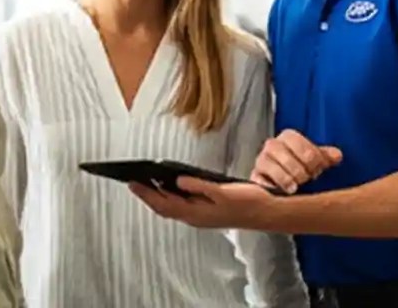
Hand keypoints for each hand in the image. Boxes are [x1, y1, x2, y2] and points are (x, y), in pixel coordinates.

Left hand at [130, 177, 277, 229]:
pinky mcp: (207, 211)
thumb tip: (178, 180)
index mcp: (195, 213)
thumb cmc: (247, 201)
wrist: (266, 213)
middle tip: (131, 181)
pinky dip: (171, 195)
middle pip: (164, 206)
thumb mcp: (222, 192)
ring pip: (172, 206)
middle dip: (147, 194)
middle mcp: (194, 217)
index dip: (146, 193)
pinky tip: (169, 186)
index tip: (131, 182)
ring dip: (158, 195)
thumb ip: (199, 186)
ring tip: (145, 181)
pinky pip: (181, 204)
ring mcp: (200, 215)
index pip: (163, 203)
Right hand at [251, 129, 341, 193]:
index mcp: (288, 137)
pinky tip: (279, 192)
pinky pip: (259, 180)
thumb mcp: (314, 160)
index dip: (312, 159)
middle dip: (299, 169)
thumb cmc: (300, 166)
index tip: (318, 170)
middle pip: (284, 154)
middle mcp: (272, 145)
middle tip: (307, 179)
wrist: (281, 181)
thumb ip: (326, 157)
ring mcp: (261, 160)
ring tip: (295, 189)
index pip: (300, 143)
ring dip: (285, 178)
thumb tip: (337, 156)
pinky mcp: (254, 176)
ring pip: (270, 165)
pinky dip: (269, 186)